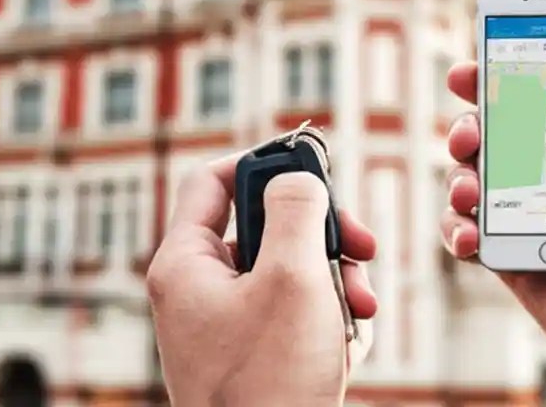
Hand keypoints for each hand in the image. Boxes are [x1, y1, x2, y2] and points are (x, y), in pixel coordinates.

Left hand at [148, 156, 378, 405]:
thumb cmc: (271, 384)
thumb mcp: (292, 278)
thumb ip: (297, 209)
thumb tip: (296, 176)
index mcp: (184, 263)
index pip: (212, 181)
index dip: (263, 162)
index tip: (312, 167)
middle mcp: (196, 290)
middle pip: (264, 228)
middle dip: (321, 239)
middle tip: (361, 250)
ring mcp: (223, 326)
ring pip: (288, 273)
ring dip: (334, 285)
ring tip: (357, 317)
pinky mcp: (251, 355)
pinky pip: (294, 316)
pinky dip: (327, 323)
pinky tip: (346, 350)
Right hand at [441, 24, 545, 401]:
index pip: (535, 96)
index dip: (499, 75)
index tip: (476, 62)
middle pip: (490, 133)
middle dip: (468, 122)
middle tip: (472, 129)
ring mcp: (528, 219)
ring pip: (468, 180)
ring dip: (457, 175)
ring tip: (473, 189)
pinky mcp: (510, 261)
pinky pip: (464, 236)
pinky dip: (457, 230)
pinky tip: (474, 235)